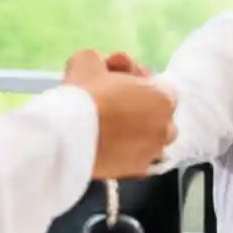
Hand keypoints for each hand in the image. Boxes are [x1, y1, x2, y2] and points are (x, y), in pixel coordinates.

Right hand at [63, 50, 175, 178]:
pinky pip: (136, 158)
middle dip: (137, 103)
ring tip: (106, 121)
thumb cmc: (84, 96)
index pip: (158, 85)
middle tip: (110, 97)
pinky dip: (125, 150)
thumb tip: (97, 65)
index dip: (135, 77)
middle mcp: (165, 128)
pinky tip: (106, 141)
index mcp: (163, 99)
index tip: (114, 75)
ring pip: (149, 137)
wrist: (67, 138)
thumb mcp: (87, 60)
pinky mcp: (135, 172)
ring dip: (133, 128)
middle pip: (157, 111)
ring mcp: (152, 153)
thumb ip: (100, 61)